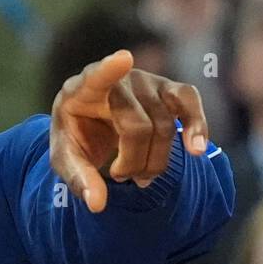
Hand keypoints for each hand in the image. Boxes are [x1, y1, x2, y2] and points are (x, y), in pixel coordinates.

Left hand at [50, 50, 208, 211]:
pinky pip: (189, 102)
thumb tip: (97, 204)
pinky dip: (196, 126)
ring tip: (140, 176)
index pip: (96, 76)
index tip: (123, 59)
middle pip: (138, 126)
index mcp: (82, 90)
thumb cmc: (77, 138)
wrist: (92, 125)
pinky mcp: (169, 89)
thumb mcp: (66, 160)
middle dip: (133, 163)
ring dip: (155, 161)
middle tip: (120, 177)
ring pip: (165, 126)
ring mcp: (147, 81)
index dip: (109, 69)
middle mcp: (118, 79)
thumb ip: (78, 179)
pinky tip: (196, 149)